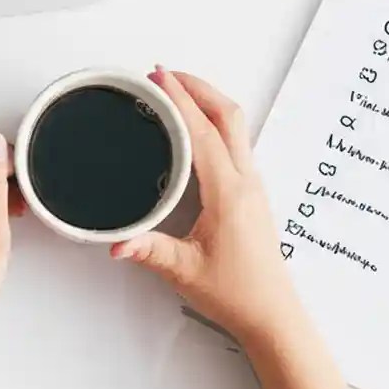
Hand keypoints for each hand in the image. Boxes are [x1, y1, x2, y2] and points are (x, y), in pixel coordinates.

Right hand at [111, 68, 291, 343]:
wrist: (272, 314)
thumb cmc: (237, 293)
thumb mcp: (183, 271)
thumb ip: (148, 251)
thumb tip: (116, 242)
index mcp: (228, 193)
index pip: (203, 133)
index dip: (180, 100)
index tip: (159, 77)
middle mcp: (244, 182)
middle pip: (227, 115)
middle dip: (197, 87)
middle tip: (165, 74)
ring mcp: (251, 186)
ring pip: (235, 127)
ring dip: (207, 102)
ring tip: (176, 93)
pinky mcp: (251, 194)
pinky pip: (235, 144)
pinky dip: (213, 124)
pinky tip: (194, 131)